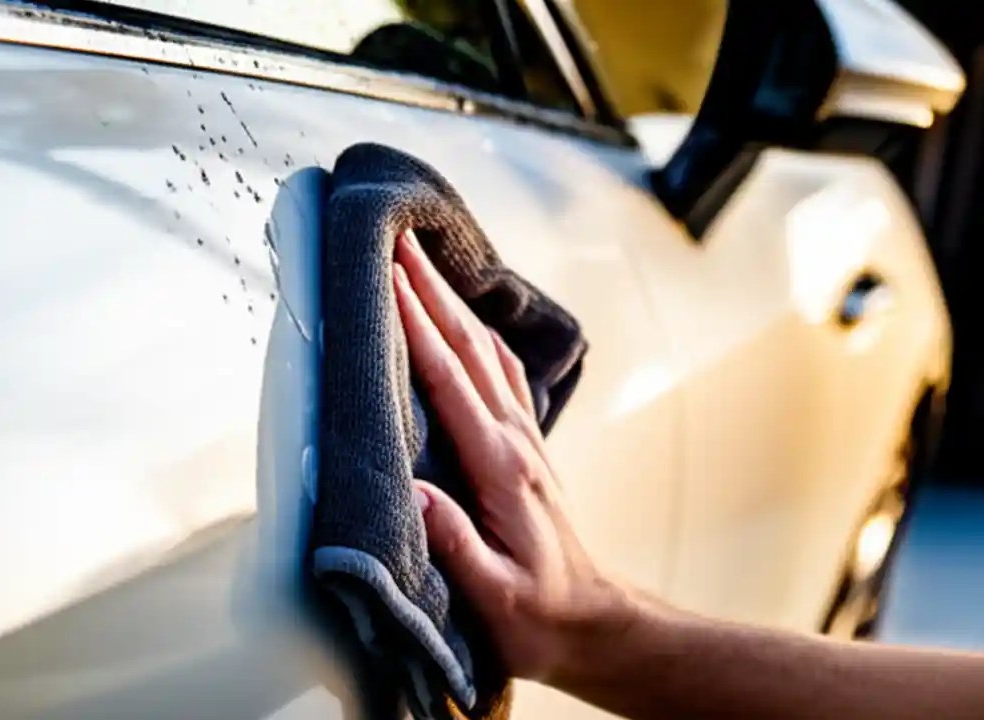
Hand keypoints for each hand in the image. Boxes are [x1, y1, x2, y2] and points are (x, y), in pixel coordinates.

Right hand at [392, 229, 637, 686]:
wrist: (593, 625)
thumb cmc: (538, 617)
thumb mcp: (493, 596)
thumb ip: (455, 544)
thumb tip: (414, 491)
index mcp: (501, 469)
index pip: (451, 381)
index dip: (418, 325)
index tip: (390, 276)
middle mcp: (516, 441)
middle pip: (471, 347)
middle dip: (433, 290)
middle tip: (399, 240)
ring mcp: (525, 440)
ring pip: (488, 351)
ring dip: (455, 302)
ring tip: (423, 263)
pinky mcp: (526, 448)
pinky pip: (501, 372)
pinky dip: (477, 333)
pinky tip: (464, 321)